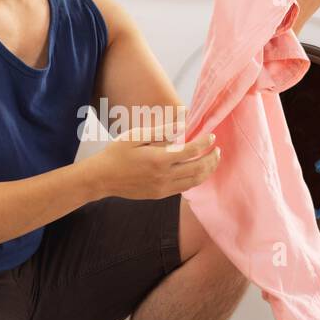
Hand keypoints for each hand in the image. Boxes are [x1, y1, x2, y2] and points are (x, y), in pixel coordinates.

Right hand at [84, 121, 220, 199]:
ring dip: (207, 171)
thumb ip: (161, 132)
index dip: (204, 143)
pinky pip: (184, 189)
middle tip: (218, 150)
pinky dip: (195, 180)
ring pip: (194, 181)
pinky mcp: (159, 194)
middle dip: (212, 158)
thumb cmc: (116, 153)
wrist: (102, 178)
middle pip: (198, 168)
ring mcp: (162, 188)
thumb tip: (181, 125)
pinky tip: (197, 171)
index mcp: (159, 159)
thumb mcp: (136, 135)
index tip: (211, 136)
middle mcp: (164, 176)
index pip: (191, 151)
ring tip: (213, 161)